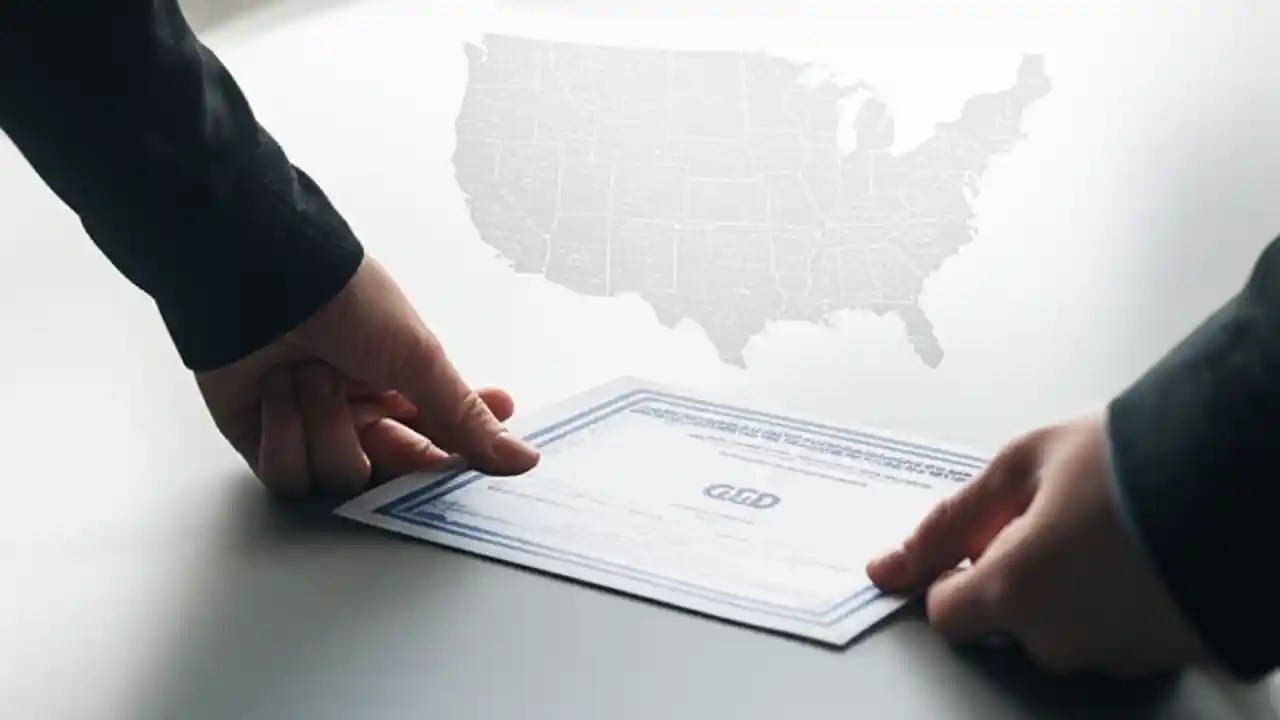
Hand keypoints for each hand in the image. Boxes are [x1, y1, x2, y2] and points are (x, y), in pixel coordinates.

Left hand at [195, 257, 538, 496]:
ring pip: (339, 477)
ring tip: (310, 375)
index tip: (481, 458)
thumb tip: (523, 458)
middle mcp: (360, 411)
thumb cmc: (343, 301)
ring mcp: (312, 429)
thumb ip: (465, 417)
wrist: (258, 279)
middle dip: (388, 446)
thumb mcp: (419, 357)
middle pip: (392, 473)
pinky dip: (284, 436)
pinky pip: (288, 476)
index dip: (459, 453)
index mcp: (401, 386)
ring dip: (325, 424)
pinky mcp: (263, 441)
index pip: (442, 441)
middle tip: (378, 420)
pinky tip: (277, 393)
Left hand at [866, 413, 1204, 675]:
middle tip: (1061, 517)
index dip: (954, 574)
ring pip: (1067, 629)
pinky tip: (1144, 555)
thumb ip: (950, 521)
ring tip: (1112, 529)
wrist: (1247, 469)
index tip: (979, 545)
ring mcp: (1120, 655)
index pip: (946, 613)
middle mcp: (1063, 639)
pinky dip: (1122, 601)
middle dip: (1019, 574)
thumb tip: (888, 567)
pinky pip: (1122, 635)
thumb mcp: (1024, 465)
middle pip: (1008, 621)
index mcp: (1015, 591)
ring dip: (1073, 588)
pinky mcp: (1170, 657)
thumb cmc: (1140, 457)